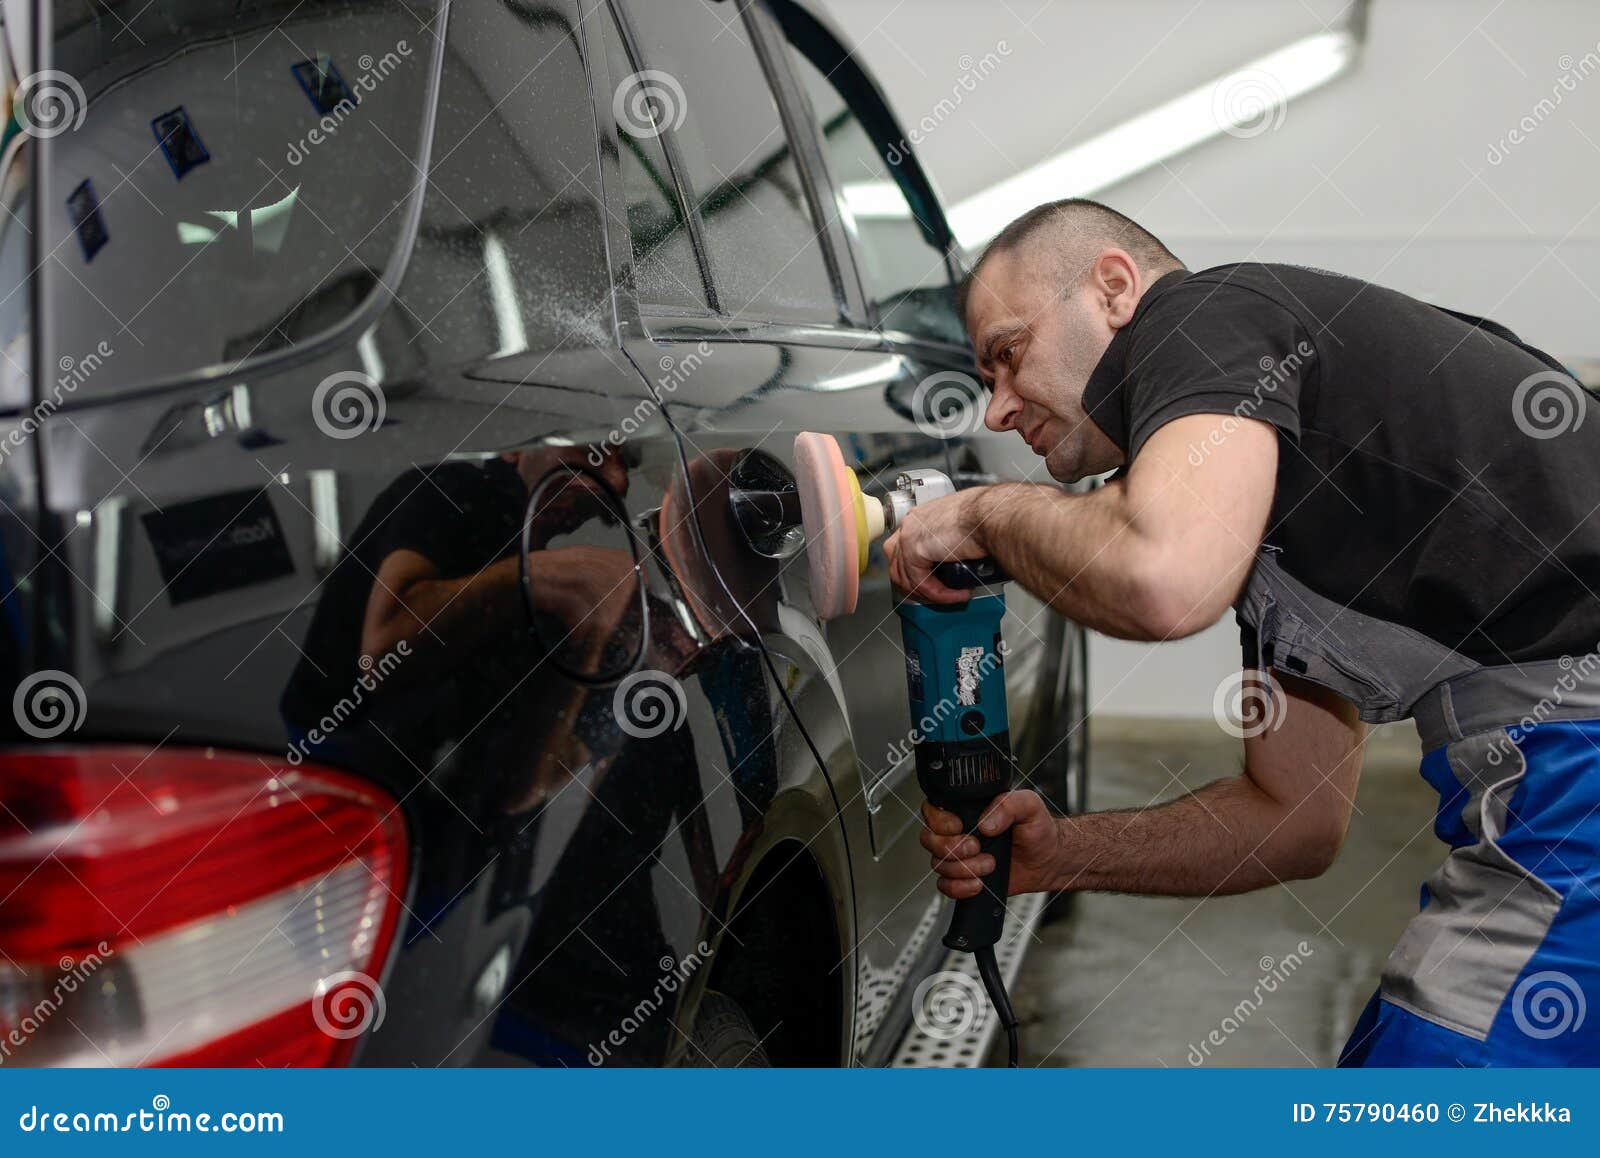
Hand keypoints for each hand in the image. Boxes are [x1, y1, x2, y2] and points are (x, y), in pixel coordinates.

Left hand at [883, 488, 988, 603]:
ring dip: (930, 593)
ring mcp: (908, 535)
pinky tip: (956, 594)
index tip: (929, 584)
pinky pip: (921, 582)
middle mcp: (910, 524)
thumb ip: (947, 542)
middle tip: (937, 597)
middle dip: (915, 587)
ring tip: (951, 597)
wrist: (991, 516)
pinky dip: (939, 593)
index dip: (914, 572)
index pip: (902, 550)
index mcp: (919, 517)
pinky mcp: (914, 550)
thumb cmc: (986, 516)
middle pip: (897, 565)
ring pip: (906, 578)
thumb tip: (950, 560)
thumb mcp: (961, 528)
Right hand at [920, 789, 1061, 898]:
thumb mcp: (1029, 806)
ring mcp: (960, 857)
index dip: (940, 821)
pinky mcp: (964, 878)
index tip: (960, 827)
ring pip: (937, 864)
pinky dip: (959, 888)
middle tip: (977, 848)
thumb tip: (985, 823)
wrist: (1049, 860)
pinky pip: (944, 886)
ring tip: (989, 865)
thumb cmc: (1039, 830)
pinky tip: (978, 884)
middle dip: (952, 848)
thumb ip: (1008, 805)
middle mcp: (959, 832)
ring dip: (963, 869)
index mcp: (968, 810)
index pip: (933, 810)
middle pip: (930, 839)